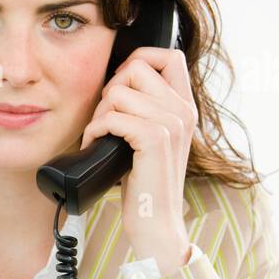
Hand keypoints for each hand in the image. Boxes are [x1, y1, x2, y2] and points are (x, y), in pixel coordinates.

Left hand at [79, 45, 197, 274]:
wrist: (155, 222)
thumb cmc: (144, 182)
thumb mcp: (150, 138)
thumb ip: (144, 109)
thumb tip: (116, 81)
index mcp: (184, 106)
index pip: (169, 56)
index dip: (138, 61)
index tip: (121, 88)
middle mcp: (183, 110)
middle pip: (135, 68)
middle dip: (110, 90)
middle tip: (105, 119)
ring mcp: (172, 123)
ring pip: (117, 92)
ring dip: (98, 114)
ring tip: (100, 135)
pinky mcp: (155, 139)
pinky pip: (111, 117)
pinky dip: (94, 130)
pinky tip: (95, 145)